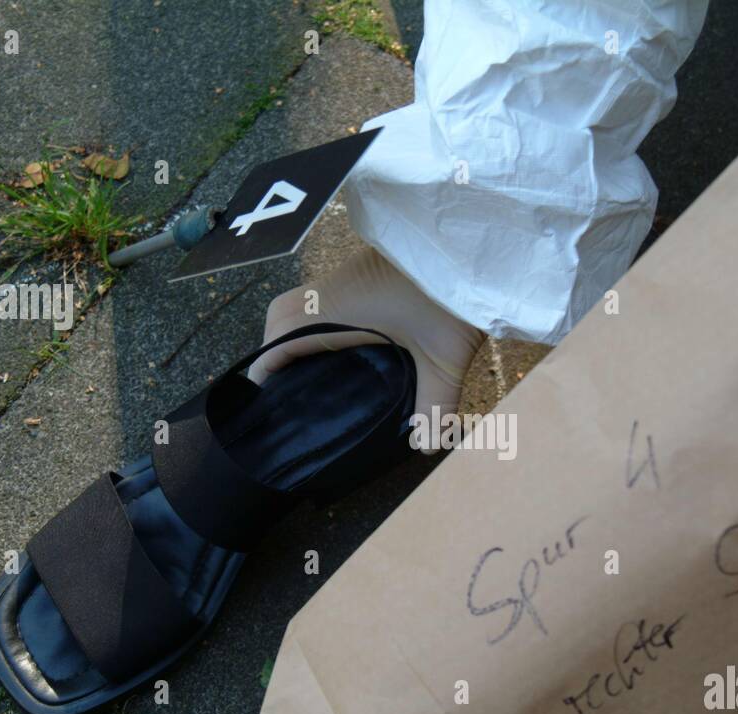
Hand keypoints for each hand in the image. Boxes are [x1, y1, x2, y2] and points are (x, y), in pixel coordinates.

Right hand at [248, 248, 483, 425]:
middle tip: (287, 386)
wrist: (472, 242)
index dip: (265, 371)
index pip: (278, 341)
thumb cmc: (452, 298)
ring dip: (294, 330)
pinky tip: (343, 342)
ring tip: (309, 369)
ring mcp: (346, 274)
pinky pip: (322, 293)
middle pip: (279, 316)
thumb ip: (434, 407)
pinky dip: (316, 317)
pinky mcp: (362, 268)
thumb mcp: (444, 360)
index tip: (266, 402)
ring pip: (299, 301)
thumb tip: (427, 446)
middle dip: (273, 349)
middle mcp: (331, 290)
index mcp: (335, 311)